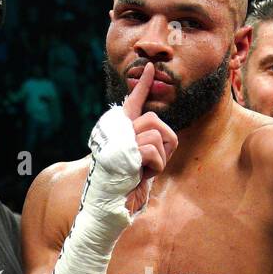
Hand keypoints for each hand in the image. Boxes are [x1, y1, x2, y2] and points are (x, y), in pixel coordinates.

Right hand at [121, 62, 177, 211]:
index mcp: (120, 131)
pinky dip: (155, 166)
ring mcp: (119, 139)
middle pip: (155, 120)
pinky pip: (154, 150)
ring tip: (143, 171)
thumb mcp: (140, 163)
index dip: (143, 85)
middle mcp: (117, 130)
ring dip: (159, 158)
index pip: (134, 103)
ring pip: (157, 135)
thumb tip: (162, 136)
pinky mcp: (123, 149)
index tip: (152, 68)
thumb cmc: (124, 188)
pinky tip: (141, 175)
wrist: (109, 205)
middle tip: (152, 162)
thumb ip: (147, 146)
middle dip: (164, 142)